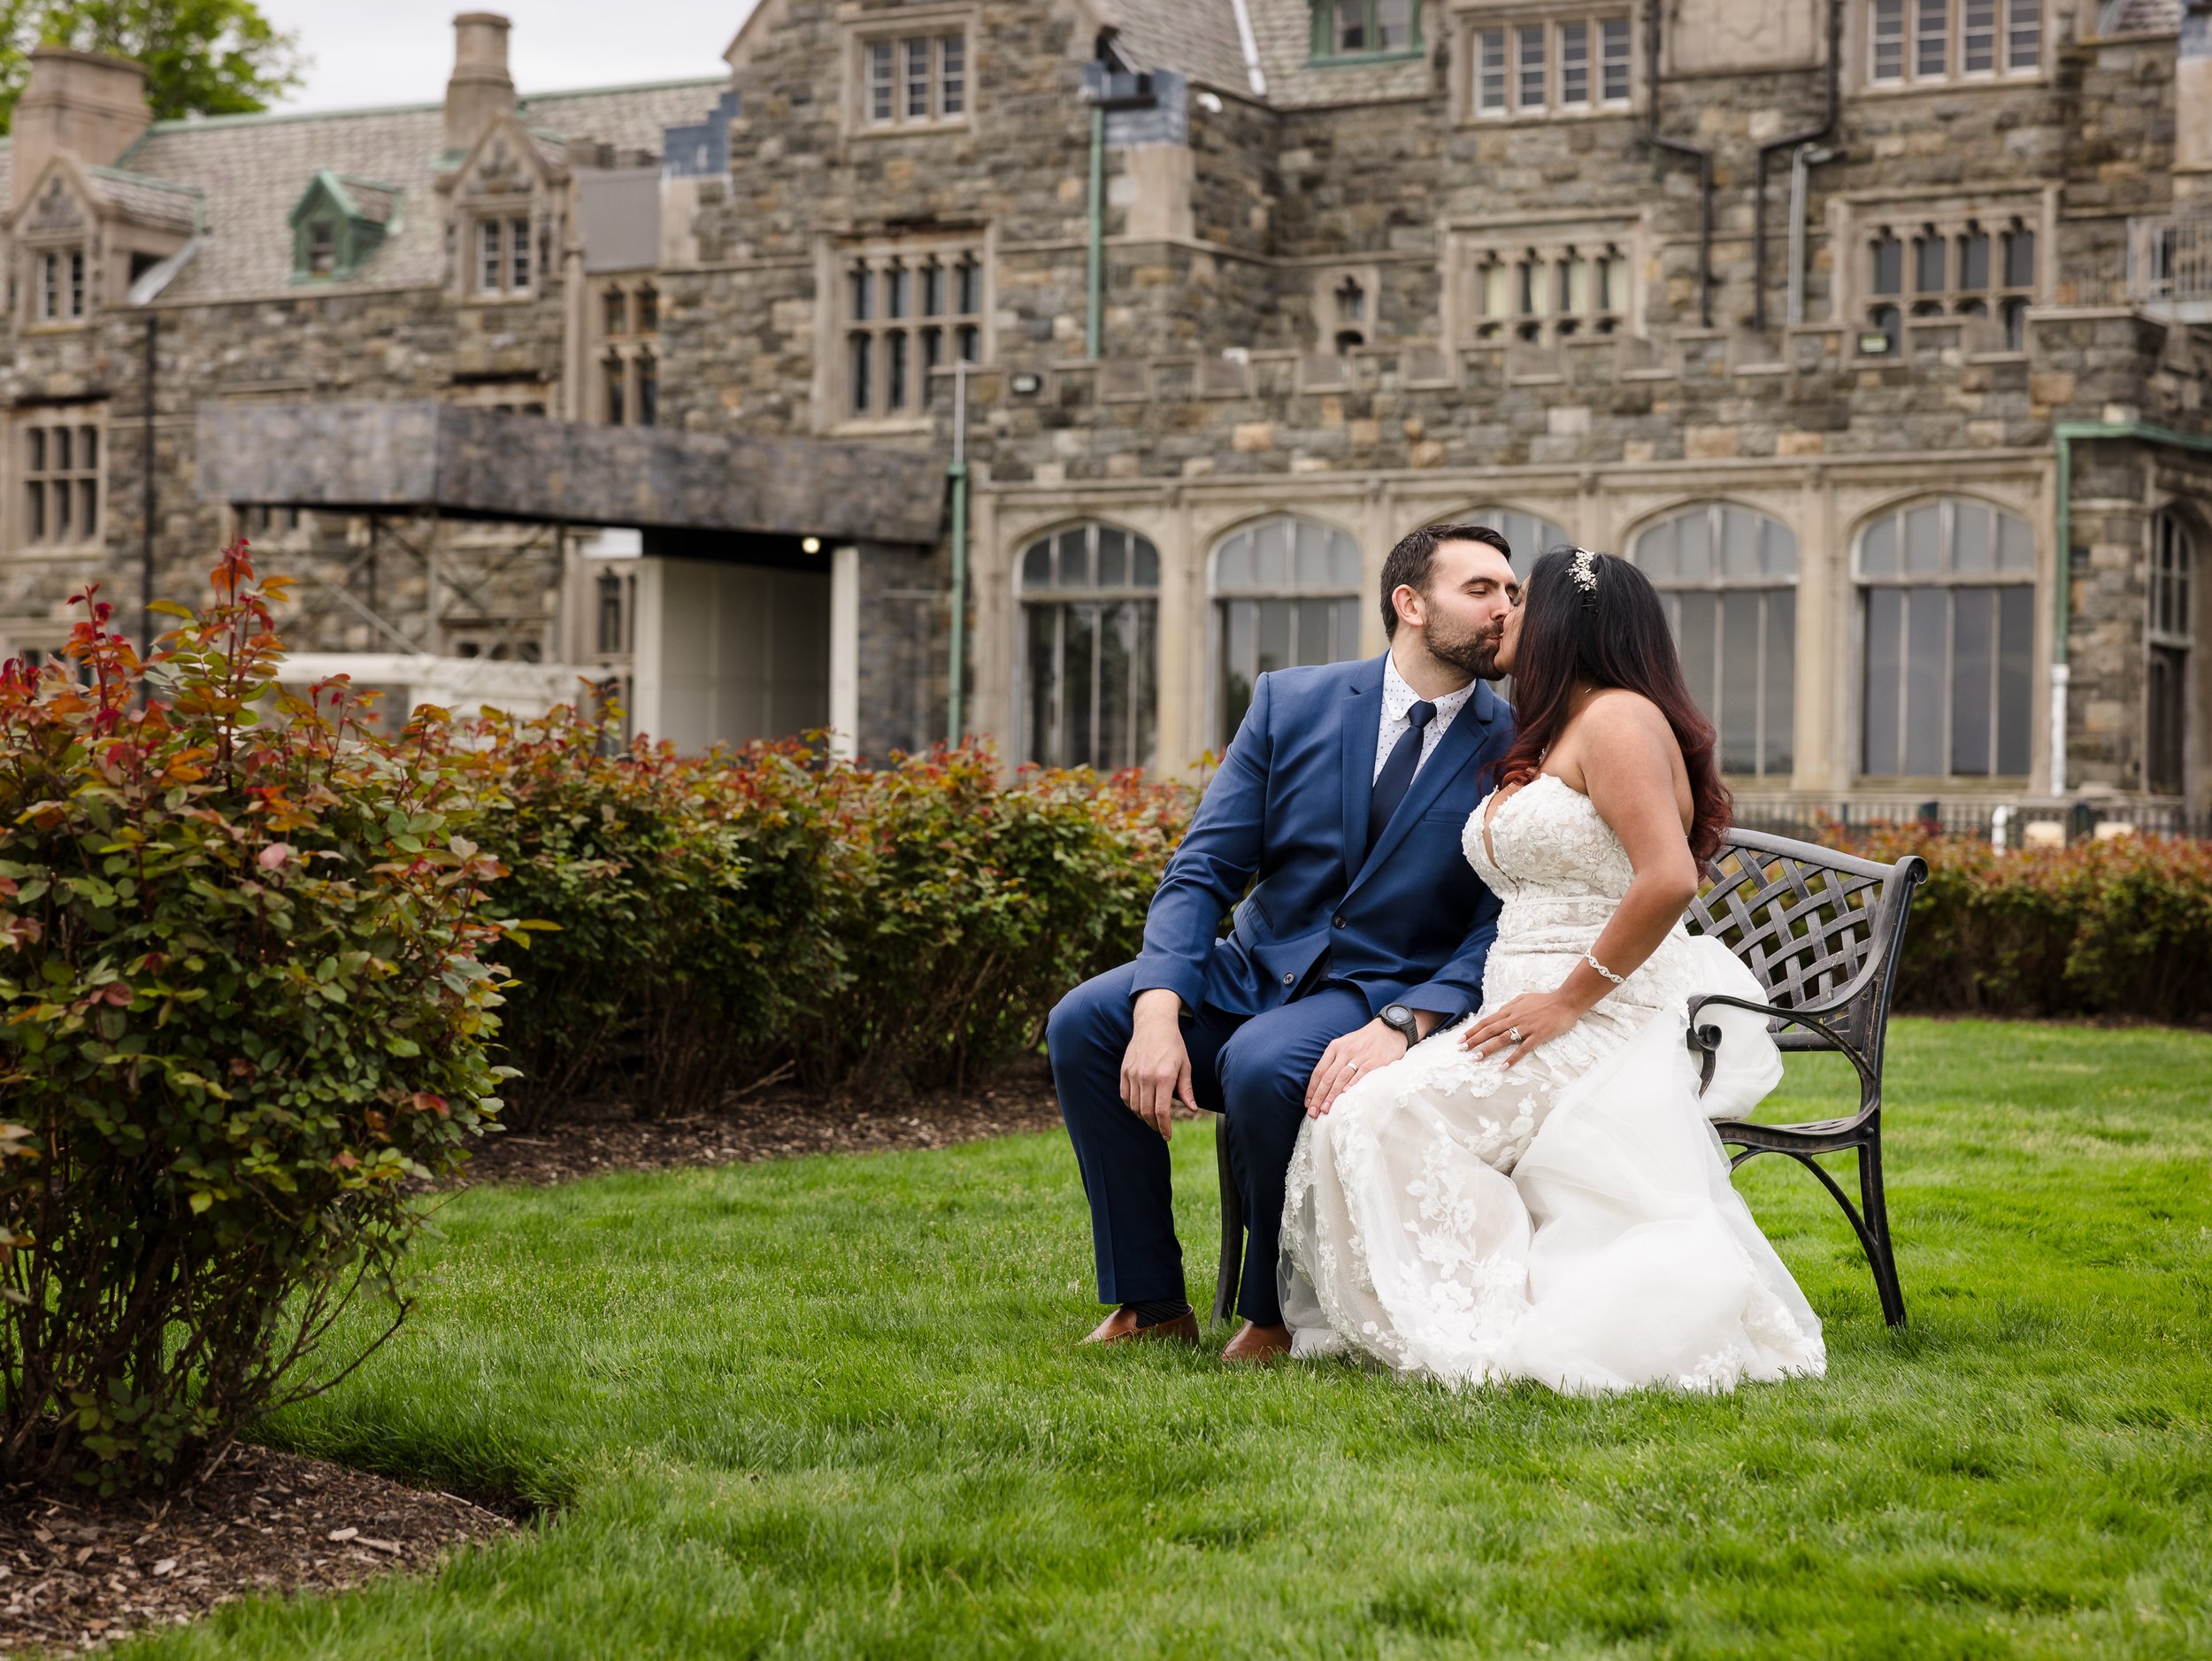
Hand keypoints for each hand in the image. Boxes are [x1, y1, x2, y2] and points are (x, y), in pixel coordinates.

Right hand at [1120, 989, 1195, 1140]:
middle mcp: (1146, 1077)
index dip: (1164, 1127)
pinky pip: (1125, 1096)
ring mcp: (1133, 1074)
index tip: (1167, 1136)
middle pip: (1146, 1112)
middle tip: (1160, 1130)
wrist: (1154, 1023)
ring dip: (1142, 1117)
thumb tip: (1192, 1109)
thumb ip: (1186, 1089)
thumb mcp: (1185, 1065)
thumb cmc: (1173, 1045)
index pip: (1162, 1111)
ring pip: (1134, 1106)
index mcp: (1164, 1077)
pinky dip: (1131, 1106)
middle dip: (1154, 1125)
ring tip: (1151, 1119)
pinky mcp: (1124, 1071)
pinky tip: (1139, 1107)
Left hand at [1304, 1019, 1408, 1117]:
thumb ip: (1333, 1061)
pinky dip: (1353, 1084)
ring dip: (1332, 1095)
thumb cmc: (1364, 1041)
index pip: (1319, 1071)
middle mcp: (1345, 1051)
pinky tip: (1346, 1094)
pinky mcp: (1375, 1060)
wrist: (1389, 1029)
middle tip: (1313, 1111)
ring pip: (1341, 1077)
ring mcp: (1360, 1056)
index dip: (1312, 1088)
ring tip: (1326, 1109)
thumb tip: (1320, 1084)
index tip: (1308, 1103)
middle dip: (1319, 1096)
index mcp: (1335, 1048)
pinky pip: (1362, 1073)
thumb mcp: (1344, 1044)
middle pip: (1328, 1077)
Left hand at [1460, 989, 1586, 1068]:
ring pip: (1503, 1039)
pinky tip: (1504, 1066)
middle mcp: (1515, 1018)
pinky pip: (1523, 1048)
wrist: (1565, 1001)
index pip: (1487, 1021)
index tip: (1462, 1038)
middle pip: (1490, 1030)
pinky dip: (1513, 1058)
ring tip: (1477, 1058)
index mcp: (1511, 1010)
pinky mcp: (1538, 1036)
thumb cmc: (1544, 1000)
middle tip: (1462, 1049)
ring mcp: (1526, 1027)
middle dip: (1475, 1040)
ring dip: (1488, 1049)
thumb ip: (1509, 1006)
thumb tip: (1497, 1013)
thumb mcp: (1523, 998)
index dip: (1474, 1030)